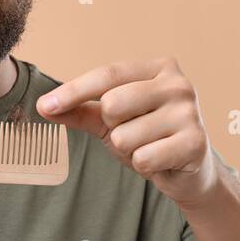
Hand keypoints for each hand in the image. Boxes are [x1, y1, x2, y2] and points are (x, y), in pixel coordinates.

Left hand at [35, 58, 219, 209]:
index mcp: (158, 68)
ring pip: (125, 136)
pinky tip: (161, 161)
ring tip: (147, 148)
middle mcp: (177, 84)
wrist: (191, 171)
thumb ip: (80, 110)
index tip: (45, 106)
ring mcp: (190, 112)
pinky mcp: (196, 142)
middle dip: (112, 127)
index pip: (107, 74)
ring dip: (128, 150)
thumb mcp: (112, 120)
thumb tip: (43, 106)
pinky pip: (143, 158)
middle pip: (112, 104)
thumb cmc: (149, 137)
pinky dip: (143, 165)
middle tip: (131, 134)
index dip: (73, 91)